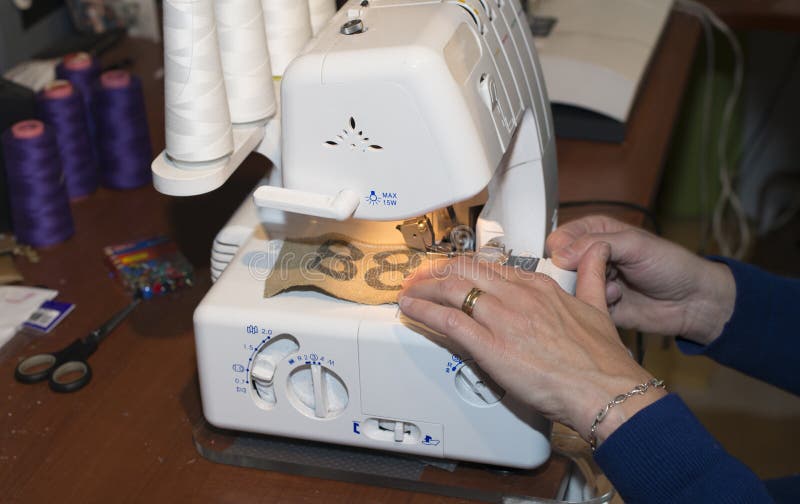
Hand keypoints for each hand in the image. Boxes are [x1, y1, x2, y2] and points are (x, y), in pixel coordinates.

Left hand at [398, 244, 665, 445]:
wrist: (604, 389)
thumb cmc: (601, 359)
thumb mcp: (598, 305)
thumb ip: (591, 274)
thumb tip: (596, 252)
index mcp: (538, 285)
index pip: (490, 266)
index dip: (463, 267)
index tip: (452, 271)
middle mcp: (516, 295)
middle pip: (463, 270)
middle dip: (435, 271)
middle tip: (421, 277)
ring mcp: (501, 318)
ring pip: (450, 290)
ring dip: (422, 288)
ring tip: (409, 291)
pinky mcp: (489, 346)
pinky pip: (447, 320)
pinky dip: (423, 311)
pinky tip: (410, 309)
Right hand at [546, 215, 734, 345]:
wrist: (692, 301)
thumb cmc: (671, 265)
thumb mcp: (634, 244)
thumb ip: (595, 244)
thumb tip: (560, 254)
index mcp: (595, 233)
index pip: (559, 240)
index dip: (561, 252)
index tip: (573, 261)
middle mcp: (589, 257)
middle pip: (558, 267)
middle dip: (574, 274)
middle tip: (596, 275)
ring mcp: (593, 282)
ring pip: (568, 289)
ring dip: (589, 289)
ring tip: (614, 288)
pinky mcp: (598, 306)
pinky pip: (583, 307)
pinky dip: (598, 304)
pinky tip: (618, 299)